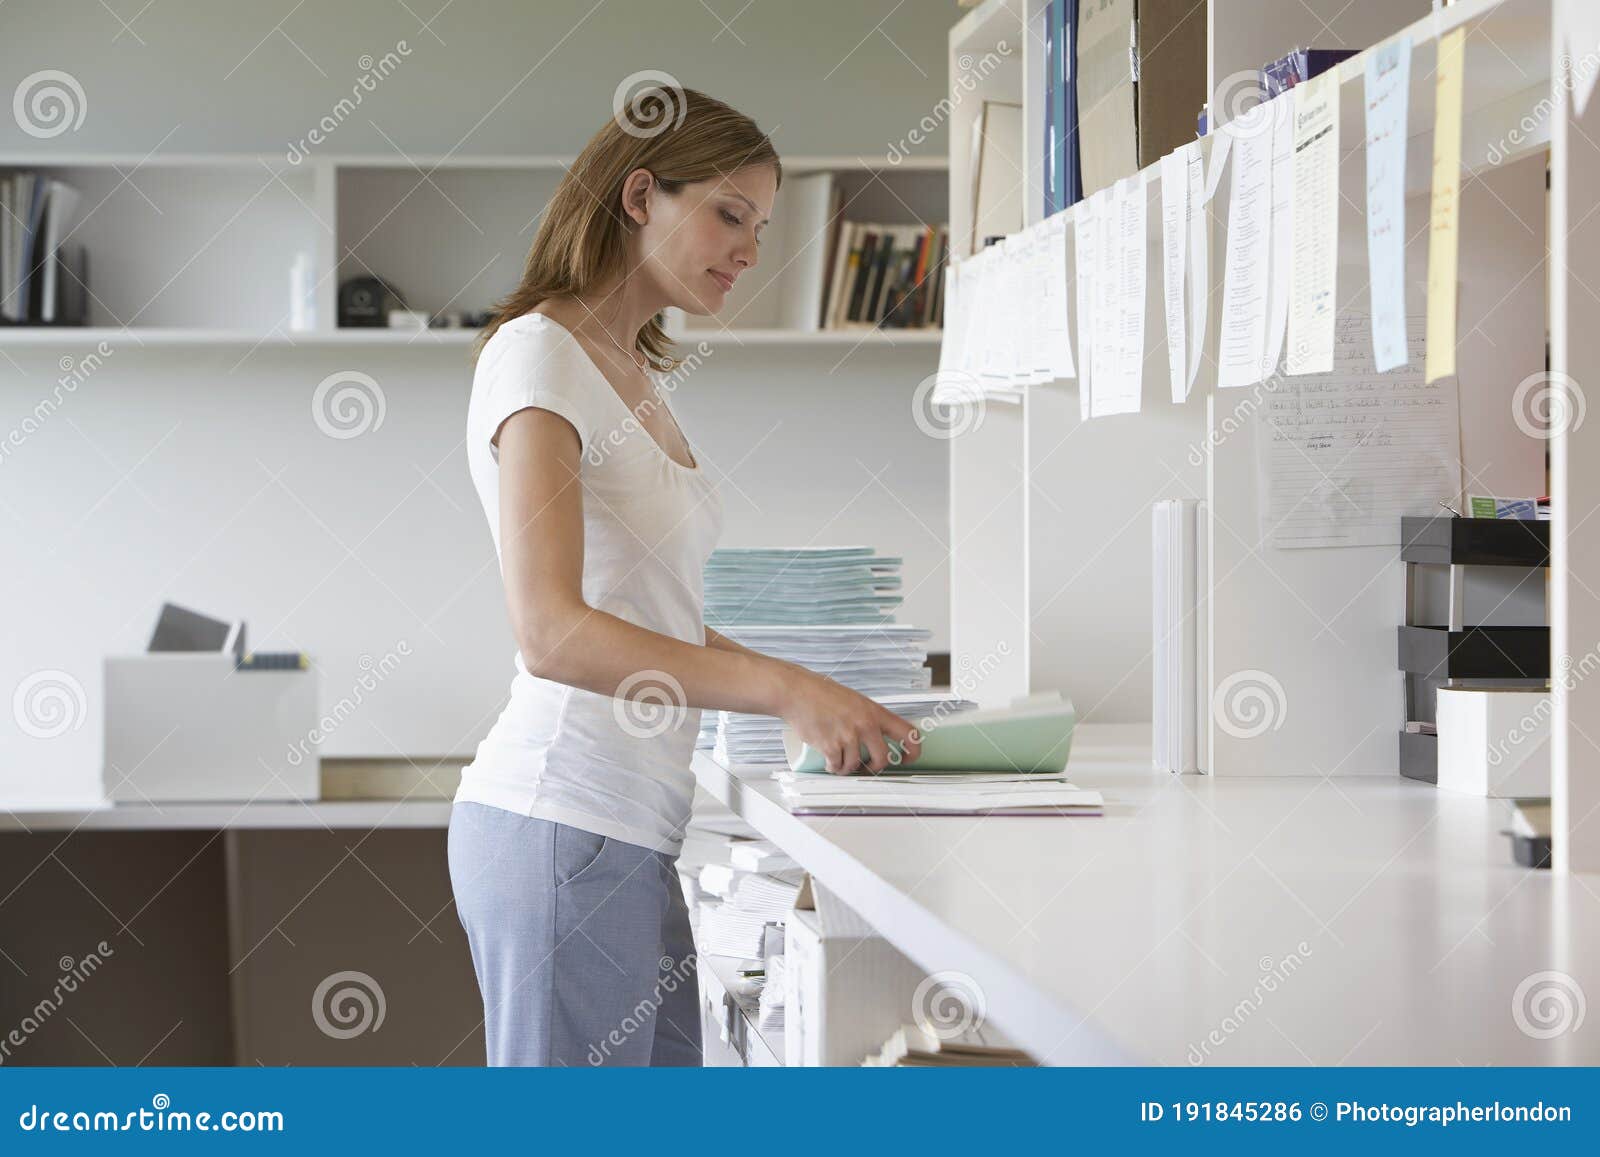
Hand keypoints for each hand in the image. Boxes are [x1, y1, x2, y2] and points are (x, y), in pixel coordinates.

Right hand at [781, 668, 921, 774]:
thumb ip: (868, 719)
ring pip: (855, 765)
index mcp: (875, 712)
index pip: (908, 733)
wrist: (797, 693)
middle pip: (883, 759)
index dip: (913, 751)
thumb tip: (879, 740)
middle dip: (874, 767)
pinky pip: (837, 766)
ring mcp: (848, 736)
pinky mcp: (830, 746)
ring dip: (847, 767)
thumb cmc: (822, 695)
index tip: (907, 759)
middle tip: (866, 767)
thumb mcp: (855, 701)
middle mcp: (865, 724)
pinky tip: (829, 760)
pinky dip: (832, 767)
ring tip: (839, 759)